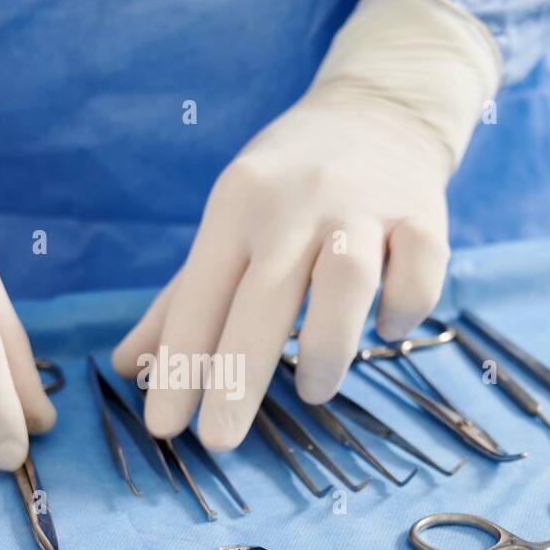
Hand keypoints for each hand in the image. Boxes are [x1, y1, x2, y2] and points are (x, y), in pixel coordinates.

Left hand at [112, 0, 497, 451]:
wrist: (378, 108)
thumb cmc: (286, 184)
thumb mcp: (226, 224)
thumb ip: (180, 300)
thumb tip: (126, 366)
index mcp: (236, 206)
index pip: (199, 295)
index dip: (178, 364)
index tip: (163, 427)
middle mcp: (296, 204)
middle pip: (265, 295)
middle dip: (237, 375)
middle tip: (219, 441)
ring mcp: (364, 206)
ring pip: (347, 280)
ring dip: (327, 346)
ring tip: (312, 393)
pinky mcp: (423, 214)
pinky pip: (419, 269)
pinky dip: (405, 309)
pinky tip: (388, 332)